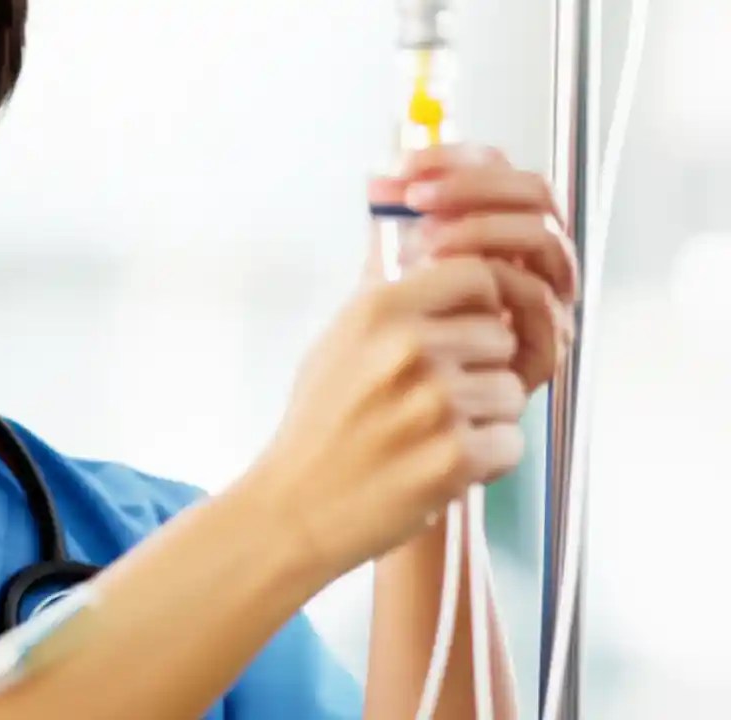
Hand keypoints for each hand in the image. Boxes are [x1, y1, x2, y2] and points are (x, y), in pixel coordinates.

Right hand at [246, 258, 532, 578]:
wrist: (294, 510)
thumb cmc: (318, 427)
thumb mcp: (336, 343)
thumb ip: (390, 305)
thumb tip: (440, 260)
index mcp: (378, 310)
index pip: (476, 276)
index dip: (479, 307)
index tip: (460, 337)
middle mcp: (408, 348)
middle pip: (500, 337)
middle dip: (481, 370)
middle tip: (437, 403)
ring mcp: (434, 402)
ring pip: (512, 392)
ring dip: (486, 419)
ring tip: (435, 438)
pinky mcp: (454, 457)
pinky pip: (511, 443)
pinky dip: (487, 462)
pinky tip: (443, 469)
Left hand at [371, 143, 578, 391]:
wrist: (388, 425)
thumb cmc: (386, 352)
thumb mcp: (382, 282)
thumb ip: (388, 232)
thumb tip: (377, 178)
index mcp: (494, 234)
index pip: (497, 171)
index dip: (455, 159)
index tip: (403, 168)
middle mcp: (528, 261)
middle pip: (534, 195)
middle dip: (475, 187)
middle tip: (416, 202)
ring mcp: (544, 300)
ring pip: (543, 239)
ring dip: (484, 230)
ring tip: (426, 244)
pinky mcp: (545, 347)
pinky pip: (540, 300)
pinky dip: (498, 283)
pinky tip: (452, 284)